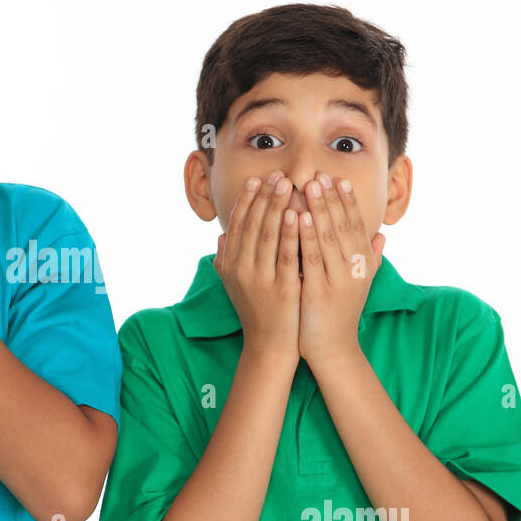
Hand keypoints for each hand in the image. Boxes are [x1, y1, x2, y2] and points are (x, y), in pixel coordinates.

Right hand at [213, 171, 300, 363]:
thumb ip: (225, 259)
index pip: (238, 225)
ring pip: (267, 234)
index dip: (247, 200)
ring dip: (277, 206)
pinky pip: (286, 254)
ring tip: (288, 184)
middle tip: (276, 174)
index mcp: (230, 265)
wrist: (270, 345)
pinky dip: (291, 232)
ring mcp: (260, 279)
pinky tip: (298, 213)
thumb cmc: (255, 312)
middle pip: (252, 224)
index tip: (258, 180)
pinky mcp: (281, 287)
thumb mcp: (233, 285)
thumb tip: (221, 235)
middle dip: (264, 197)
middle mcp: (241, 269)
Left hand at [296, 171, 385, 367]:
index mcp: (363, 265)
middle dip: (330, 198)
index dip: (347, 202)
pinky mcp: (319, 291)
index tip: (338, 180)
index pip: (356, 226)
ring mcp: (339, 280)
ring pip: (328, 237)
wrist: (333, 349)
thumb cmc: (340, 314)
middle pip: (343, 226)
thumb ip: (372, 258)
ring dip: (318, 209)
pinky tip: (297, 217)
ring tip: (308, 185)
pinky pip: (311, 258)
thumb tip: (382, 235)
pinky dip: (305, 235)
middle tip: (320, 174)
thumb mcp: (360, 284)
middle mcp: (355, 270)